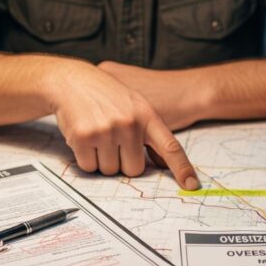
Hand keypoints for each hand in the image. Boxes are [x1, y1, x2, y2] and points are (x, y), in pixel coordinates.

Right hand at [47, 61, 199, 189]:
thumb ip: (152, 135)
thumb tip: (165, 164)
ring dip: (102, 160)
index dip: (182, 168)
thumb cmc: (108, 96)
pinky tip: (85, 137)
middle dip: (122, 161)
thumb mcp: (137, 107)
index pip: (170, 147)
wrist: (74, 81)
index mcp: (147, 116)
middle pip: (134, 169)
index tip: (191, 185)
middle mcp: (129, 124)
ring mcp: (106, 130)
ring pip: (110, 171)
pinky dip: (86, 158)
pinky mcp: (84, 137)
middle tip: (113, 140)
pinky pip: (89, 167)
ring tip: (98, 135)